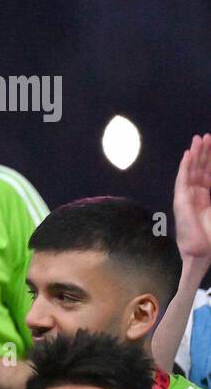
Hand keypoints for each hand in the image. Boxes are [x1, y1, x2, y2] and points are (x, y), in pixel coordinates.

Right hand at [174, 134, 210, 261]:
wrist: (202, 252)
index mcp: (207, 197)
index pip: (209, 172)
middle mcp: (197, 195)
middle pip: (200, 169)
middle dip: (204, 152)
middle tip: (206, 136)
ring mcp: (187, 197)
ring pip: (190, 171)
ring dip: (194, 155)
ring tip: (198, 139)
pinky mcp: (181, 201)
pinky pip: (182, 180)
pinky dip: (184, 167)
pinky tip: (187, 155)